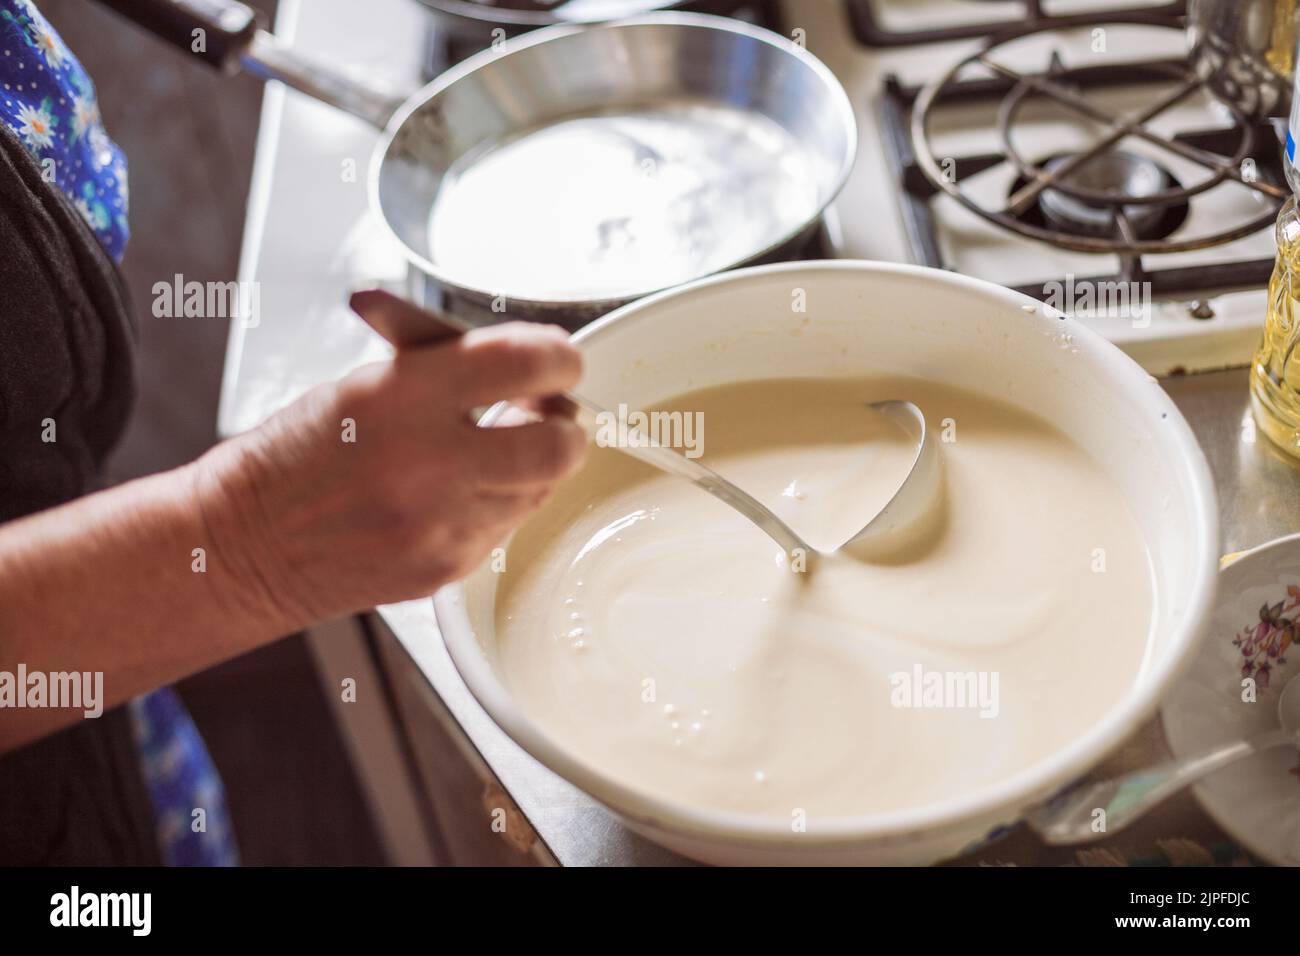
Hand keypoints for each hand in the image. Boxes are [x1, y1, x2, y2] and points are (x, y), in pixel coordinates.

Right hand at [192, 293, 586, 628]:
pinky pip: (506, 527)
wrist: (247, 546)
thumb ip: (451, 362)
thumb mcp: (367, 382)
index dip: (556, 356)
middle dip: (564, 422)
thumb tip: (527, 349)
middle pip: (560, 444)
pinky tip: (455, 491)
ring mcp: (443, 526)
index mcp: (405, 400)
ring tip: (489, 449)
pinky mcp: (448, 568)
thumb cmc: (300, 454)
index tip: (555, 359)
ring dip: (530, 463)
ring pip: (540, 489)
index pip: (526, 363)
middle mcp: (430, 466)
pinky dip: (496, 502)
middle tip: (543, 410)